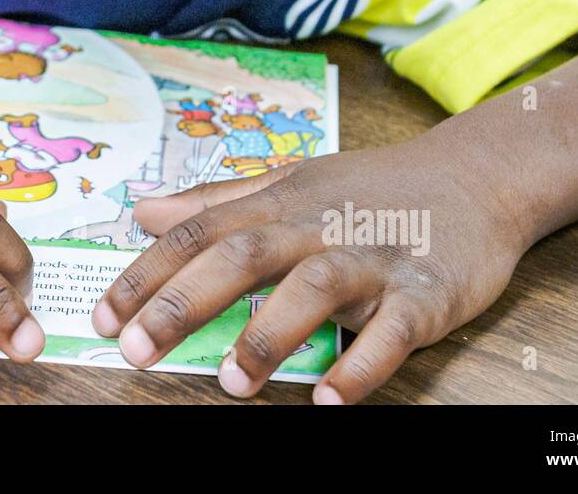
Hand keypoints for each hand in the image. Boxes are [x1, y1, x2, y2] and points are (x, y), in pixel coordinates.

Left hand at [90, 141, 527, 401]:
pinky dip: (362, 364)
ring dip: (269, 333)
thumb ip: (215, 199)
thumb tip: (143, 211)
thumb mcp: (289, 180)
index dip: (146, 272)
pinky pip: (392, 331)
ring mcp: (372, 258)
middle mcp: (316, 226)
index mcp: (279, 201)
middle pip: (242, 255)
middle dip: (183, 302)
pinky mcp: (425, 291)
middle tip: (136, 350)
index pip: (199, 232)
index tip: (101, 317)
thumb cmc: (369, 187)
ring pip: (313, 287)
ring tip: (231, 381)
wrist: (476, 175)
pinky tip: (330, 401)